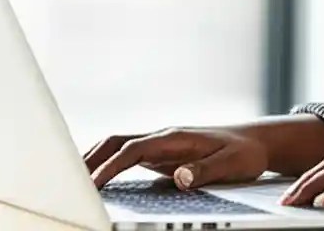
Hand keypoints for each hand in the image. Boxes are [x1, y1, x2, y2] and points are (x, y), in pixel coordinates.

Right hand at [84, 127, 268, 189]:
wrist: (256, 141)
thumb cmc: (245, 152)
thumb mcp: (232, 164)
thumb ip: (205, 170)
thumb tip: (179, 177)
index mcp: (176, 138)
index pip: (133, 150)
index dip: (111, 167)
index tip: (94, 185)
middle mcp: (164, 137)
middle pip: (116, 142)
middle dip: (90, 159)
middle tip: (67, 180)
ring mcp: (161, 144)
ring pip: (118, 146)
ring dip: (95, 159)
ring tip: (73, 179)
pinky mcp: (162, 154)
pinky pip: (127, 156)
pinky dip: (107, 163)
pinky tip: (98, 177)